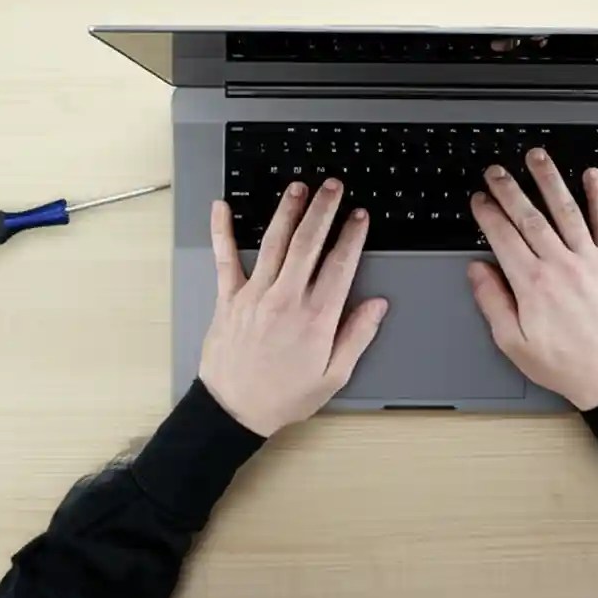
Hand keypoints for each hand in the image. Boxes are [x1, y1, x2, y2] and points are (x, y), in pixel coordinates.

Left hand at [199, 179, 388, 436]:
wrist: (234, 411)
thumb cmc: (284, 397)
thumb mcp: (333, 376)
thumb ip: (357, 336)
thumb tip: (377, 305)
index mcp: (316, 318)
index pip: (340, 264)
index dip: (352, 235)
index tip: (360, 216)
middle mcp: (285, 299)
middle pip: (308, 243)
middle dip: (323, 210)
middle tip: (333, 187)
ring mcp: (254, 295)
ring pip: (274, 243)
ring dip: (288, 211)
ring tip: (299, 187)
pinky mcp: (229, 299)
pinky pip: (224, 259)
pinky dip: (221, 231)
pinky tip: (221, 207)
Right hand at [467, 149, 597, 410]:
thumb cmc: (566, 365)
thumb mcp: (514, 344)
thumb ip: (493, 302)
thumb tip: (477, 271)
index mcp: (532, 285)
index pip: (503, 237)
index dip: (487, 214)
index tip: (479, 200)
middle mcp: (561, 266)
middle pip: (529, 216)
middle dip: (509, 189)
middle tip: (496, 170)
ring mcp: (590, 260)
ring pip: (566, 210)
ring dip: (549, 180)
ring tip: (536, 157)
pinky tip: (591, 176)